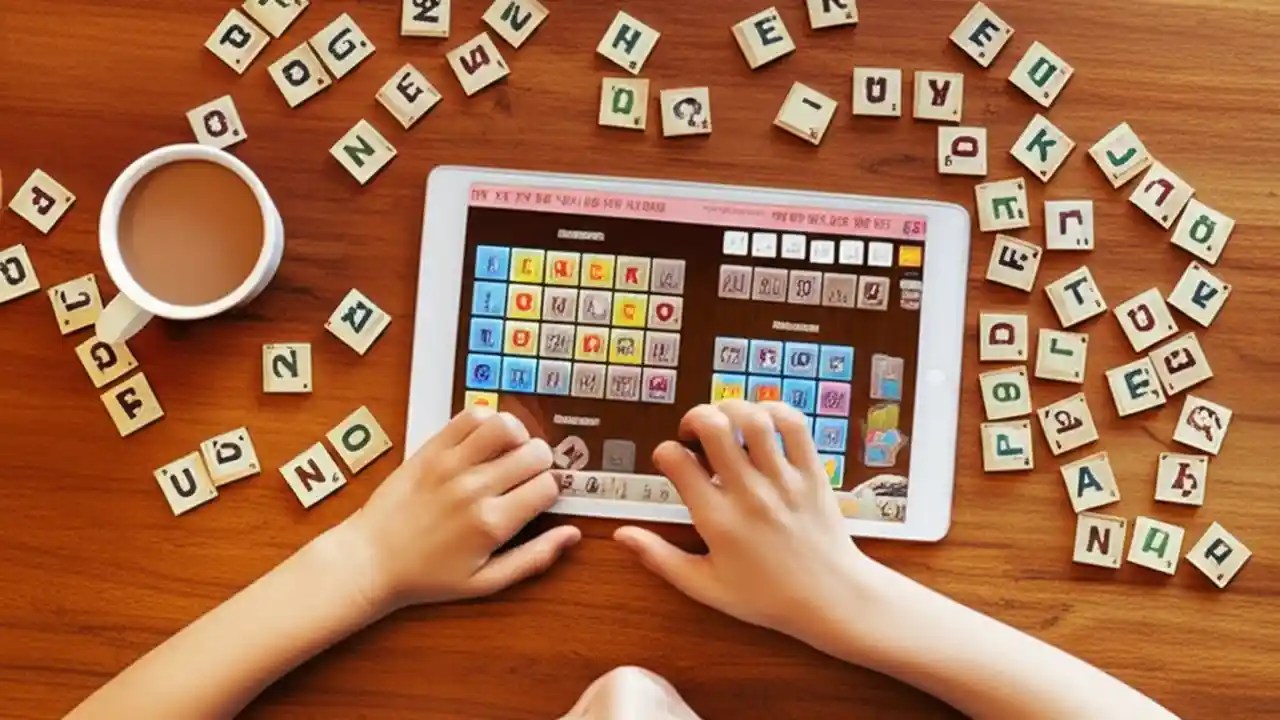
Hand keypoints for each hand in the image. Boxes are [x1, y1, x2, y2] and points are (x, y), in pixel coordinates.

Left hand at [342, 408, 580, 613]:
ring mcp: (451, 465)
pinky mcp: (431, 449)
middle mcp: (475, 489)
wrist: (371, 560)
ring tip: (509, 452)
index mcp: (492, 524)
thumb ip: (534, 558)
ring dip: (518, 436)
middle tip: (525, 477)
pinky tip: (485, 440)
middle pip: (535, 453)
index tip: (538, 498)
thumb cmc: (427, 577)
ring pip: (506, 426)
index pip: (547, 486)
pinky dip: (487, 420)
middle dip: (540, 463)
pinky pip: (470, 416)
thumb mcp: (486, 582)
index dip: (551, 490)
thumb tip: (573, 535)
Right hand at [614, 401, 875, 644]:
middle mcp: (749, 494)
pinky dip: (774, 411)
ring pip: (753, 418)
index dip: (664, 453)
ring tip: (726, 423)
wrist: (831, 599)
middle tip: (693, 432)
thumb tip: (622, 535)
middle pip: (714, 427)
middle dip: (694, 418)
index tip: (670, 462)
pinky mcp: (812, 472)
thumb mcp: (706, 586)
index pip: (677, 462)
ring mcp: (784, 480)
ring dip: (731, 409)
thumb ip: (660, 558)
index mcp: (718, 521)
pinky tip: (762, 422)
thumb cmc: (768, 596)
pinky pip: (794, 424)